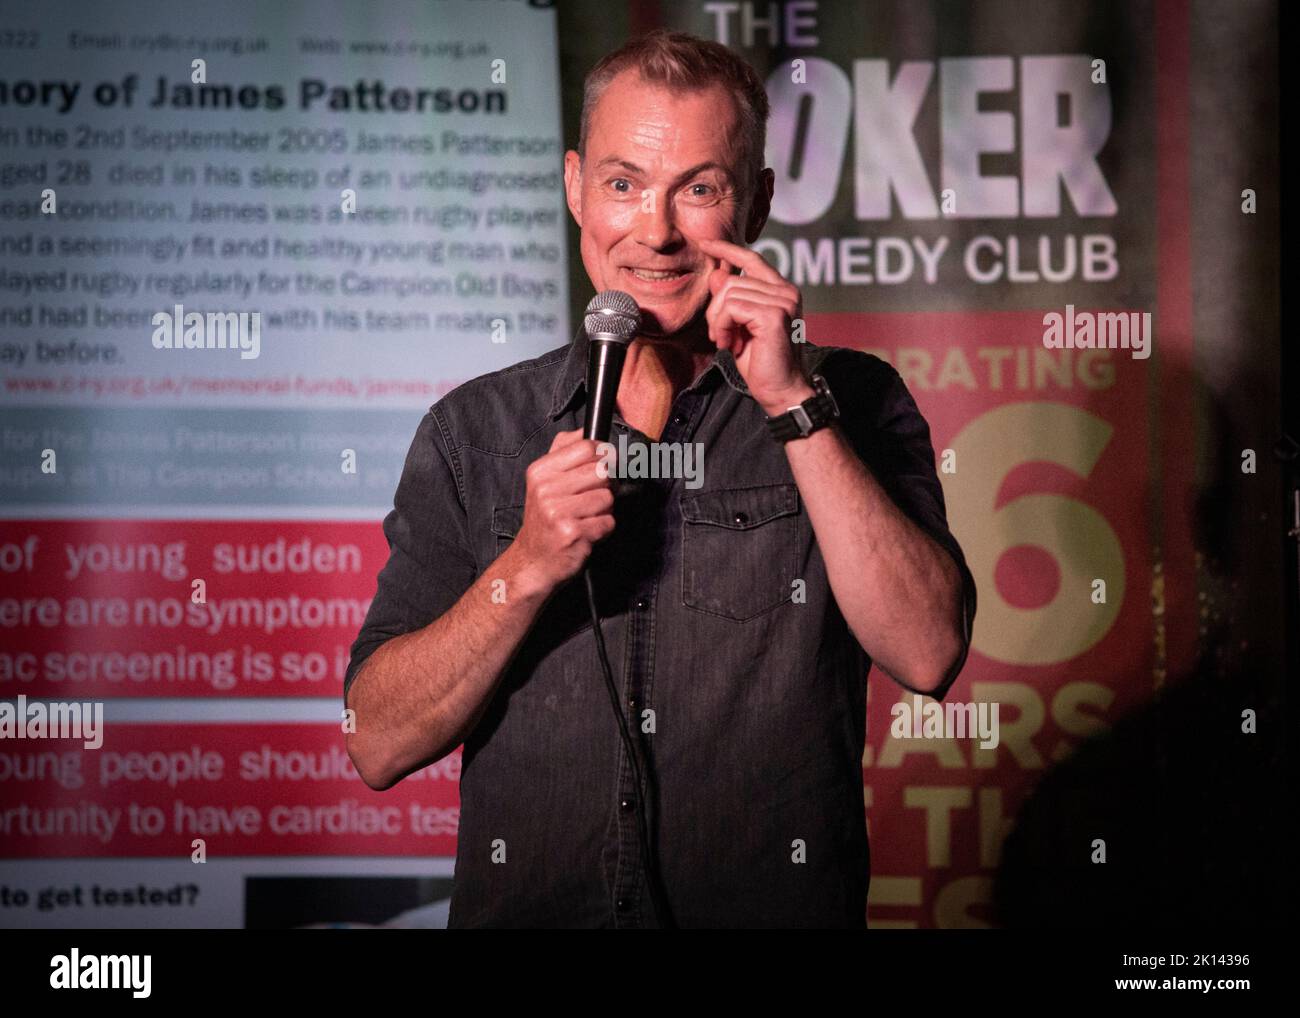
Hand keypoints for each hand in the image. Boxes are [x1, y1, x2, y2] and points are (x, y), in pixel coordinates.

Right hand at [510, 428, 615, 593]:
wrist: (533, 561)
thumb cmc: (545, 519)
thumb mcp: (543, 481)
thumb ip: (563, 452)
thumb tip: (585, 430)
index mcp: (540, 471)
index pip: (587, 447)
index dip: (602, 456)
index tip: (600, 467)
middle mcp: (546, 489)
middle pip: (602, 471)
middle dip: (604, 487)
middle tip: (590, 500)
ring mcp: (558, 512)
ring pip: (607, 498)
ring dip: (604, 511)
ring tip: (585, 518)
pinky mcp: (573, 534)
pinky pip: (608, 522)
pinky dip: (603, 529)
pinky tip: (586, 532)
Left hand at [697, 237, 813, 415]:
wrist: (779, 391)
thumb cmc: (760, 362)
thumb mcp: (738, 326)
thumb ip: (730, 299)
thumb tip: (716, 272)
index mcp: (780, 291)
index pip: (752, 258)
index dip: (728, 249)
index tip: (706, 243)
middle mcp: (786, 291)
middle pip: (732, 280)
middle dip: (716, 310)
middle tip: (721, 337)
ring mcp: (783, 301)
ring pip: (729, 293)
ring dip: (718, 322)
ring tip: (728, 343)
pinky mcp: (774, 314)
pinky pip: (732, 307)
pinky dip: (724, 326)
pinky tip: (732, 345)